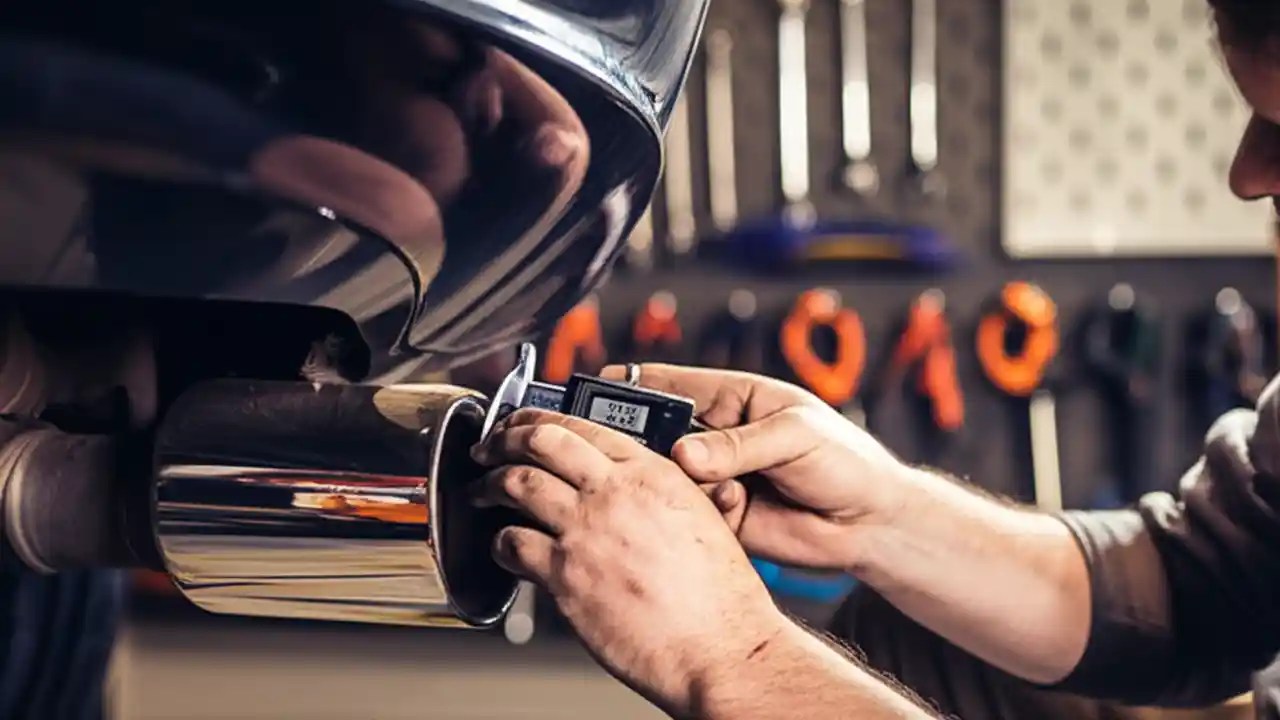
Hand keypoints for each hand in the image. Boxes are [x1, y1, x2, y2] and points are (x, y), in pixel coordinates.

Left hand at [471, 409, 789, 716]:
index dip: (543, 419)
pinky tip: (503, 547)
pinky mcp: (565, 577)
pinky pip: (513, 545)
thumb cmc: (721, 599)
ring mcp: (586, 533)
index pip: (583, 427)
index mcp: (652, 474)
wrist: (718, 648)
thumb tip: (655, 489)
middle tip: (490, 446)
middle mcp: (615, 494)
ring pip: (517, 485)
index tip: (527, 423)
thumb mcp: (708, 520)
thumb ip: (674, 494)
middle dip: (505, 438)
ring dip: (489, 484)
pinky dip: (500, 542)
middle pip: (542, 442)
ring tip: (481, 490)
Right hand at [600, 364, 914, 572]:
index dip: (632, 385)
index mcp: (733, 399)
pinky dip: (697, 513)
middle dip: (641, 442)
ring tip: (710, 485)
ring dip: (674, 483)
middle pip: (657, 433)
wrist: (871, 524)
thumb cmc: (846, 461)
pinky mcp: (719, 518)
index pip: (671, 385)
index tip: (597, 386)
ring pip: (667, 478)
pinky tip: (733, 508)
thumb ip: (739, 444)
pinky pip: (687, 514)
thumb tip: (687, 453)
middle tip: (632, 451)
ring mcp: (715, 479)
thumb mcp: (796, 436)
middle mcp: (717, 438)